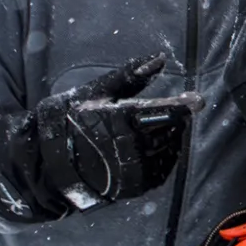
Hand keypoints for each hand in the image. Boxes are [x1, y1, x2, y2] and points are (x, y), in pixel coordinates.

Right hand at [0, 55, 189, 220]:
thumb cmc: (69, 122)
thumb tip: (159, 58)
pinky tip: (153, 147)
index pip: (165, 111)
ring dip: (169, 137)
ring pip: (169, 149)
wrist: (48, 165)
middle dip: (174, 119)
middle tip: (169, 112)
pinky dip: (163, 156)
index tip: (197, 99)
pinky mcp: (135, 186)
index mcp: (123, 119)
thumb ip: (130, 76)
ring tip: (154, 129)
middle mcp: (132, 147)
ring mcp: (134, 169)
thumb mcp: (95, 93)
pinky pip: (162, 169)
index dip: (183, 105)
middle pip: (171, 130)